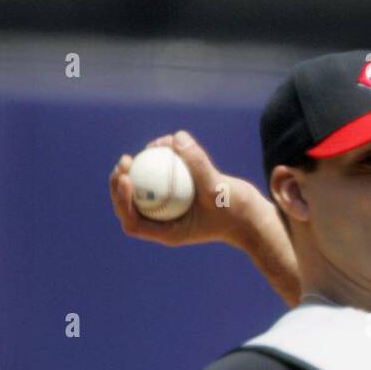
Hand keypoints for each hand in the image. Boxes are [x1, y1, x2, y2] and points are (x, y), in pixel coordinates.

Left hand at [109, 130, 262, 249]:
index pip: (133, 222)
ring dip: (134, 173)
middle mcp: (165, 222)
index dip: (122, 201)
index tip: (128, 178)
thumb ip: (198, 164)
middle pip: (129, 208)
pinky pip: (159, 180)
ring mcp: (170, 209)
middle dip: (120, 185)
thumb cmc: (235, 210)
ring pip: (142, 193)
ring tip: (136, 154)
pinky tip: (159, 145)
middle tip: (125, 162)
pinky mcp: (177, 195)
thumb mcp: (217, 188)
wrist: (250, 216)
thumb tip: (176, 137)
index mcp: (168, 232)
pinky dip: (157, 164)